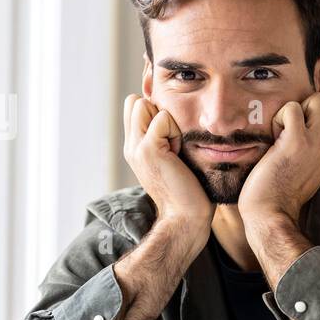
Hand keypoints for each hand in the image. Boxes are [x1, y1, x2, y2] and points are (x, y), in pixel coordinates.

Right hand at [122, 94, 212, 232]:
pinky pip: (163, 117)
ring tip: (176, 149)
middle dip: (160, 115)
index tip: (172, 140)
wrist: (185, 217)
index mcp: (135, 147)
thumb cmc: (188, 191)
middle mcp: (130, 146)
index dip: (156, 113)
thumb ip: (166, 137)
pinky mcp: (148, 149)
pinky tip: (179, 154)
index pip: (135, 106)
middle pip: (137, 102)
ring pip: (146, 105)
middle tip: (174, 145)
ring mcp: (136, 147)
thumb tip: (171, 115)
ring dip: (168, 122)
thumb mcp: (174, 158)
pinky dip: (176, 131)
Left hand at [238, 90, 319, 226]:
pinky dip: (280, 116)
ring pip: (319, 99)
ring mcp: (315, 142)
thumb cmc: (284, 190)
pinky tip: (275, 136)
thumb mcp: (313, 166)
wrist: (272, 211)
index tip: (306, 124)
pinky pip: (292, 108)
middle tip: (296, 124)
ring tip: (286, 129)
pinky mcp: (296, 142)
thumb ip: (319, 145)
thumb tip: (312, 125)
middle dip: (313, 103)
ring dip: (298, 107)